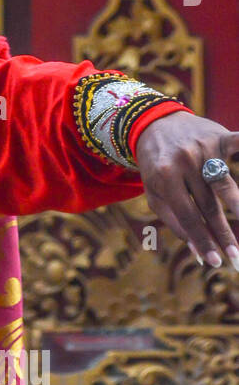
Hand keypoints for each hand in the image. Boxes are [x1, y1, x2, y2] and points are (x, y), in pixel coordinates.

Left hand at [134, 112, 238, 269]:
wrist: (154, 123)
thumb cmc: (157, 165)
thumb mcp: (154, 193)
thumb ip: (174, 220)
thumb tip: (198, 251)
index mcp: (165, 177)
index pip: (187, 216)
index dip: (201, 240)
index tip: (215, 262)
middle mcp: (185, 161)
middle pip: (209, 205)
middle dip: (223, 234)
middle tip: (236, 258)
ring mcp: (203, 148)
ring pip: (225, 184)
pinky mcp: (220, 136)